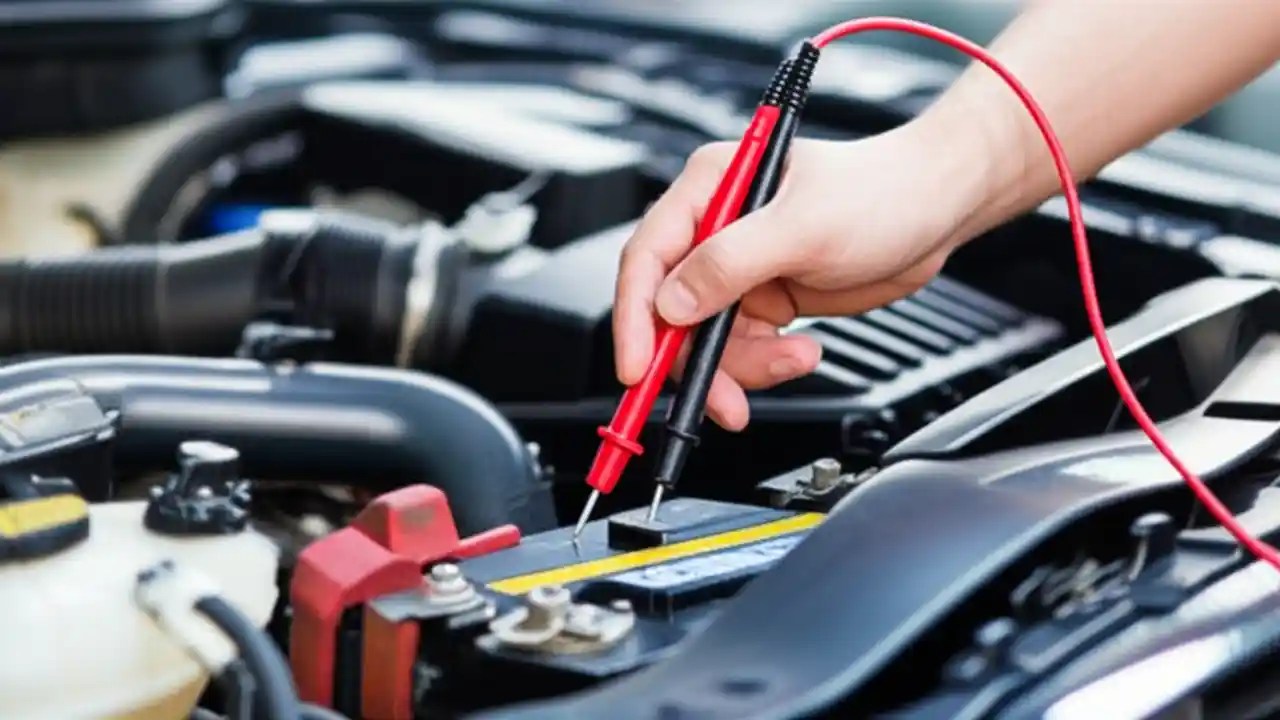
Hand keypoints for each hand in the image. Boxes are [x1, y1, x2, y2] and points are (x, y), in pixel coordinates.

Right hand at [612, 120, 991, 430]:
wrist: (936, 210)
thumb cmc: (880, 193)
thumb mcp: (803, 228)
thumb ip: (730, 263)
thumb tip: (671, 303)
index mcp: (711, 187)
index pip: (649, 256)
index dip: (635, 316)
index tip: (636, 365)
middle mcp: (715, 227)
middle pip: (671, 311)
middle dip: (696, 360)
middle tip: (721, 398)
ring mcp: (738, 267)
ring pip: (706, 340)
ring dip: (743, 367)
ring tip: (793, 361)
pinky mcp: (763, 298)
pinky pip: (741, 348)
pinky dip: (764, 364)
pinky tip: (801, 354)